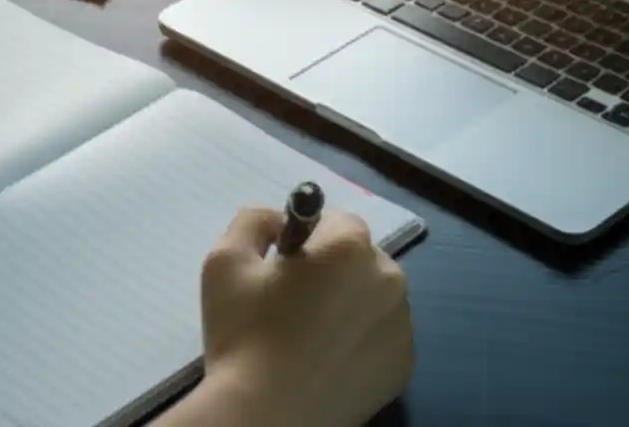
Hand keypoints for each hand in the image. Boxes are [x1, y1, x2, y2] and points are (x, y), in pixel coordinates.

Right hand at [163, 208, 412, 426]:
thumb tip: (277, 221)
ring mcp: (402, 325)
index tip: (283, 269)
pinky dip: (361, 341)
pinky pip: (382, 336)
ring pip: (374, 297)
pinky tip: (328, 361)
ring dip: (350, 304)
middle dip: (333, 270)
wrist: (265, 415)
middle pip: (361, 258)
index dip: (308, 240)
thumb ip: (253, 221)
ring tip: (311, 337)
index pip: (337, 221)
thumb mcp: (224, 261)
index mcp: (350, 247)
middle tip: (294, 304)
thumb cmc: (242, 334)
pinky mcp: (404, 366)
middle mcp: (389, 278)